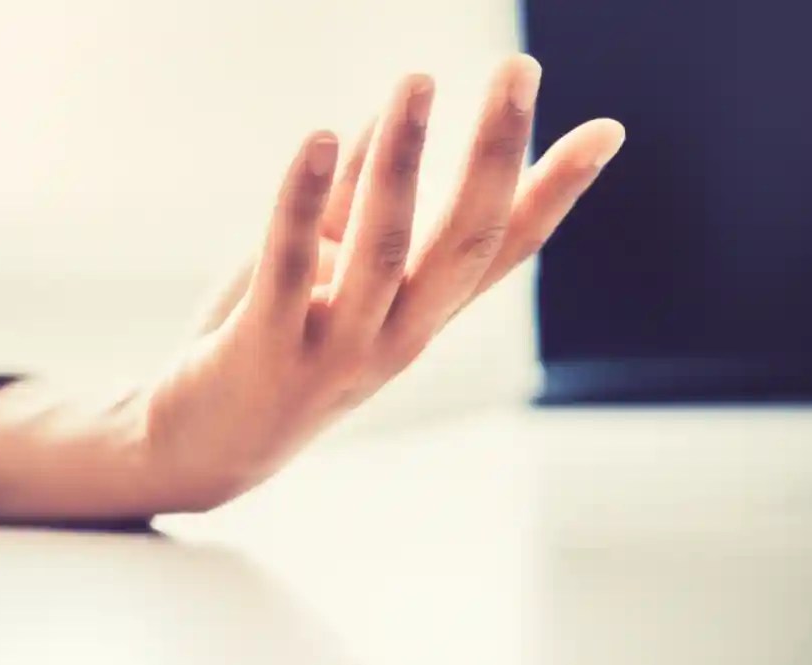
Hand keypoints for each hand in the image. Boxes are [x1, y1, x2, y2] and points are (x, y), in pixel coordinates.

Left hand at [0, 55, 624, 519]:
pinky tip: (316, 138)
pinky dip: (303, 201)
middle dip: (495, 154)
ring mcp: (335, 349)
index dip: (554, 193)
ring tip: (417, 81)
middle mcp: (396, 337)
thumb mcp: (326, 271)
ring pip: (383, 250)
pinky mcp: (265, 350)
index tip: (606, 130)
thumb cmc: (273, 345)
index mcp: (419, 314)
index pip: (502, 250)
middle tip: (520, 69)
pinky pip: (287, 267)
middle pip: (463, 242)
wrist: (204, 448)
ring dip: (402, 161)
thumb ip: (354, 199)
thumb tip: (385, 117)